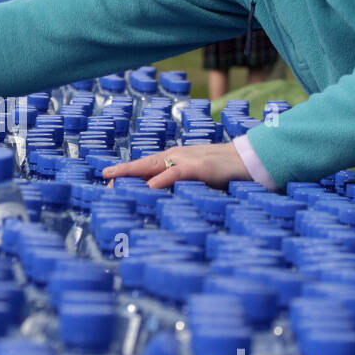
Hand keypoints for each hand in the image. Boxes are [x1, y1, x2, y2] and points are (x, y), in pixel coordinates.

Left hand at [102, 142, 250, 190]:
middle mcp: (176, 156)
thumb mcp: (198, 179)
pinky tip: (148, 187)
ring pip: (153, 165)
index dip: (127, 172)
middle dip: (122, 172)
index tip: (109, 179)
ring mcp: (187, 160)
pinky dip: (161, 180)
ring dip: (133, 174)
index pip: (146, 165)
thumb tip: (163, 197)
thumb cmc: (225, 171)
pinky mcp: (199, 168)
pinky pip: (175, 173)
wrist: (250, 159)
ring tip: (115, 182)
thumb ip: (181, 185)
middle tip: (105, 181)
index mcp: (175, 159)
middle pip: (143, 163)